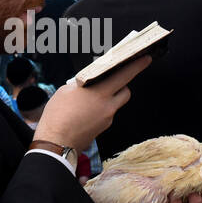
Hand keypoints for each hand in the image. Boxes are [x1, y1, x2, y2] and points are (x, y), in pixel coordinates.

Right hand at [35, 55, 150, 150]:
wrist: (56, 143)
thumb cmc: (57, 117)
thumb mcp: (65, 91)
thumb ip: (81, 84)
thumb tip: (86, 83)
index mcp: (99, 93)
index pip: (124, 75)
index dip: (137, 66)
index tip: (146, 59)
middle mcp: (107, 106)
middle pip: (126, 91)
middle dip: (122, 84)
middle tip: (114, 80)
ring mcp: (107, 119)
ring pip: (116, 104)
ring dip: (111, 98)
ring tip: (94, 97)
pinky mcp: (103, 129)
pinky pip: (107, 115)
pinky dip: (101, 110)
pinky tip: (87, 111)